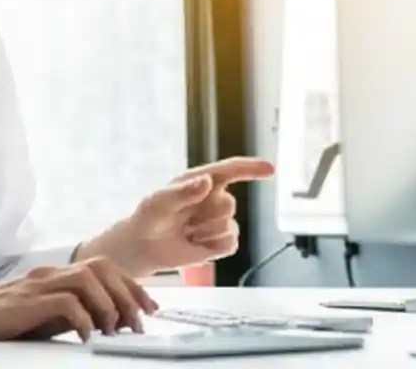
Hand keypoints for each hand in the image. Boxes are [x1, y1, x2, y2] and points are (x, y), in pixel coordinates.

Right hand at [0, 258, 159, 347]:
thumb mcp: (43, 317)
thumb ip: (70, 313)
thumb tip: (108, 322)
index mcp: (55, 275)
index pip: (104, 268)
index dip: (131, 286)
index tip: (149, 309)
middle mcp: (50, 273)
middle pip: (102, 266)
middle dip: (127, 293)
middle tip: (138, 323)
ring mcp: (38, 284)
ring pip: (89, 278)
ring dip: (109, 304)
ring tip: (114, 329)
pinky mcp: (27, 301)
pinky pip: (66, 302)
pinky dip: (83, 319)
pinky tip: (86, 336)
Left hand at [81, 157, 274, 276]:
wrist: (144, 246)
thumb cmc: (149, 216)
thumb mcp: (159, 202)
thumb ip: (182, 192)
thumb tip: (207, 182)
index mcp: (201, 180)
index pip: (231, 170)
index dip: (251, 168)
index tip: (270, 169)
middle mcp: (215, 197)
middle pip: (230, 204)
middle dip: (206, 215)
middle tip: (182, 220)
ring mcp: (220, 220)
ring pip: (229, 225)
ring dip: (204, 232)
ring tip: (185, 231)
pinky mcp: (222, 242)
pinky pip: (230, 244)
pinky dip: (211, 247)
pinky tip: (194, 243)